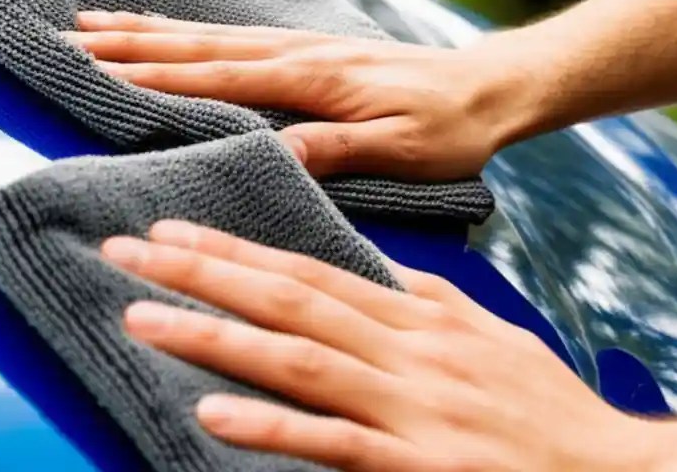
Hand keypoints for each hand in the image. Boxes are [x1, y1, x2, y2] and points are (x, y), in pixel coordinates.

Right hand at [66, 12, 533, 180]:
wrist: (490, 87)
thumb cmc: (448, 127)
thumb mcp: (403, 149)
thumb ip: (338, 149)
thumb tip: (276, 152)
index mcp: (310, 79)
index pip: (214, 75)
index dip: (152, 73)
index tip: (94, 66)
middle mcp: (296, 53)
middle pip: (196, 44)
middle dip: (129, 42)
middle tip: (68, 36)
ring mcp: (300, 46)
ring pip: (209, 33)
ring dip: (149, 28)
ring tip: (95, 21)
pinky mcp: (308, 50)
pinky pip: (234, 33)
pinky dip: (190, 28)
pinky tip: (168, 28)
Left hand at [99, 221, 675, 471]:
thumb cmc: (549, 413)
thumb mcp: (490, 338)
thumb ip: (429, 302)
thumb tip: (378, 271)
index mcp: (420, 317)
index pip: (311, 270)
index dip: (236, 248)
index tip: (172, 229)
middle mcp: (408, 352)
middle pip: (289, 299)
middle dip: (202, 271)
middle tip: (128, 250)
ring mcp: (412, 409)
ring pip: (296, 360)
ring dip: (214, 336)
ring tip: (141, 318)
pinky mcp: (418, 468)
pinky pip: (332, 442)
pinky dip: (270, 425)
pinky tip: (212, 412)